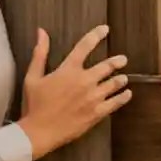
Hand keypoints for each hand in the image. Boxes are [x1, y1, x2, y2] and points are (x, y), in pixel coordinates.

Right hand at [16, 24, 130, 159]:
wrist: (39, 131)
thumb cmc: (34, 104)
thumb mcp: (32, 77)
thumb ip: (40, 53)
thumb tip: (41, 32)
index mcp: (69, 70)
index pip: (85, 46)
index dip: (96, 35)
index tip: (105, 29)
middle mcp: (84, 80)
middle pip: (107, 66)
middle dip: (117, 61)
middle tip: (122, 60)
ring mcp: (93, 97)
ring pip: (114, 83)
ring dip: (120, 79)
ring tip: (124, 78)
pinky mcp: (97, 113)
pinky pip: (116, 102)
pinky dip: (123, 97)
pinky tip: (127, 94)